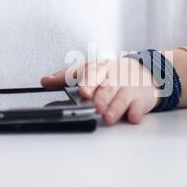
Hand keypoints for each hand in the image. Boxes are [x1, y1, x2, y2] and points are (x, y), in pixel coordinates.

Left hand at [40, 58, 160, 124]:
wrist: (141, 72)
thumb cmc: (110, 73)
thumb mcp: (87, 70)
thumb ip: (66, 76)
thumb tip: (45, 81)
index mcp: (98, 69)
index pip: (91, 73)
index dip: (86, 82)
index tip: (82, 91)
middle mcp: (113, 78)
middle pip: (106, 87)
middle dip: (101, 97)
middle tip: (95, 107)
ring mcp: (127, 88)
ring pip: (121, 97)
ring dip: (115, 108)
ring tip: (108, 117)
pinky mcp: (140, 98)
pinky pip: (138, 105)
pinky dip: (136, 111)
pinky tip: (132, 117)